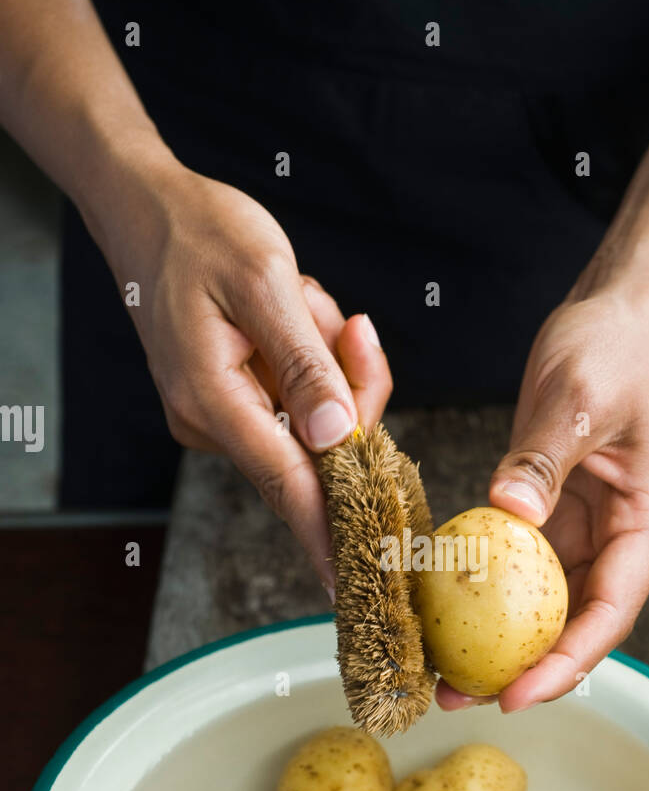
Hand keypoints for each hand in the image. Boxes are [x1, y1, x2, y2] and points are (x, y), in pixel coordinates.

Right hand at [94, 156, 391, 593]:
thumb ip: (307, 364)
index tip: (359, 581)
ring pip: (316, 417)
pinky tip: (295, 310)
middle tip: (351, 329)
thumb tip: (340, 439)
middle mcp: (214, 421)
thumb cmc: (201, 234)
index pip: (288, 486)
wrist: (148, 209)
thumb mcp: (265, 283)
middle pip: (318, 448)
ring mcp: (224, 414)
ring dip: (329, 361)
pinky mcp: (236, 399)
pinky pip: (302, 395)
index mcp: (214, 400)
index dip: (330, 534)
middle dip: (351, 395)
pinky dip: (313, 355)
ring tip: (302, 301)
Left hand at [438, 275, 648, 712]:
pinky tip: (448, 610)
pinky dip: (489, 593)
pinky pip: (523, 566)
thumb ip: (542, 460)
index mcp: (646, 521)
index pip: (610, 612)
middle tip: (462, 695)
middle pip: (579, 625)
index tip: (517, 694)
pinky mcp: (558, 511)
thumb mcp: (578, 397)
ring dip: (503, 641)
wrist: (624, 308)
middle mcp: (623, 536)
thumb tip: (507, 513)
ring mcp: (591, 527)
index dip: (565, 662)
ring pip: (548, 605)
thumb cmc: (618, 345)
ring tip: (446, 671)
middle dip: (526, 670)